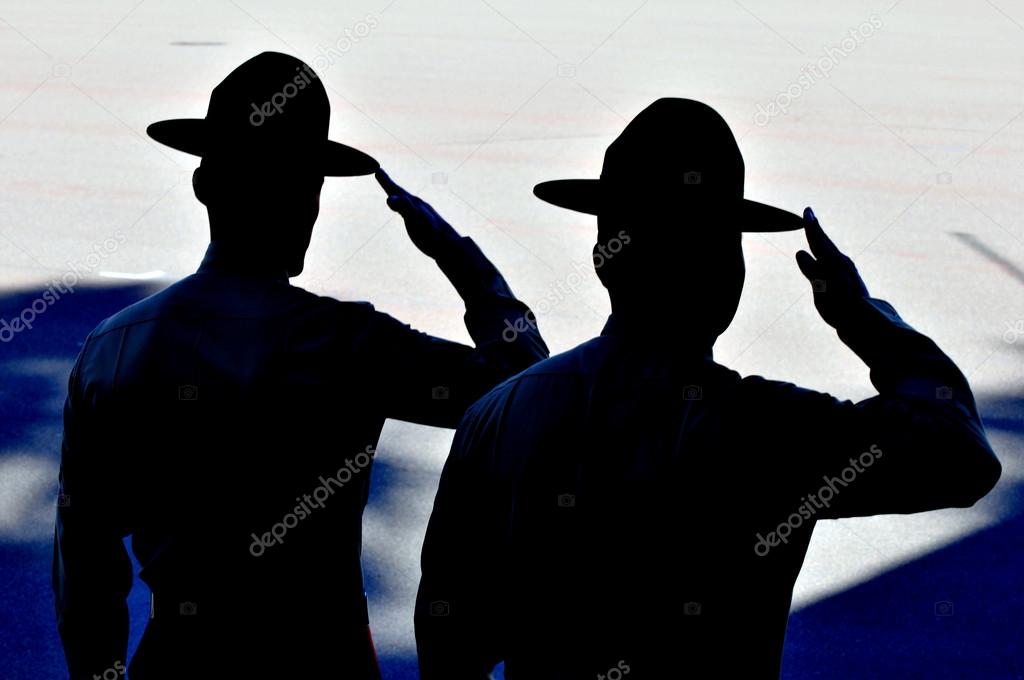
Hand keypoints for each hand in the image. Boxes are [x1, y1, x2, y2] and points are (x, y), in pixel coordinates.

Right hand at [375, 169, 459, 258]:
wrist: (450, 246)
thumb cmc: (431, 233)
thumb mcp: (415, 219)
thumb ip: (404, 207)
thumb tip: (389, 198)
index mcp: (413, 203)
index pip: (396, 190)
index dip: (385, 181)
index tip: (377, 170)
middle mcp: (418, 206)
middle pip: (400, 193)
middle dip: (389, 184)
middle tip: (380, 173)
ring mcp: (422, 215)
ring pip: (406, 202)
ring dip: (398, 196)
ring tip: (392, 193)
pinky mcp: (424, 225)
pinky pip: (411, 212)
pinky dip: (405, 209)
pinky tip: (407, 213)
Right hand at [796, 207, 869, 327]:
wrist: (865, 323)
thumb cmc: (841, 305)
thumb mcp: (822, 287)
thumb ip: (811, 269)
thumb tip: (800, 253)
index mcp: (833, 262)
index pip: (819, 240)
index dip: (811, 226)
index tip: (807, 211)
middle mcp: (842, 264)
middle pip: (825, 244)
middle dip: (816, 231)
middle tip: (810, 216)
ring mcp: (847, 274)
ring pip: (831, 253)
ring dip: (822, 244)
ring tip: (816, 238)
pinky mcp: (849, 285)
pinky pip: (833, 264)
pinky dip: (827, 258)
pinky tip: (827, 265)